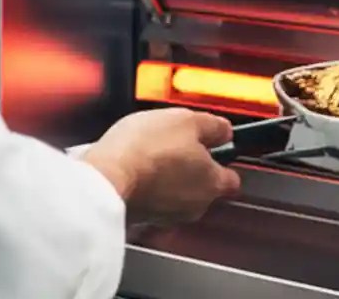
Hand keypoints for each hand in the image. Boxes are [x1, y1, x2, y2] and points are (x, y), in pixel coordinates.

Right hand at [82, 108, 241, 224]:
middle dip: (191, 167)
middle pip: (203, 186)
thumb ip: (213, 126)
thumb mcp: (186, 120)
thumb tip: (223, 130)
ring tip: (150, 154)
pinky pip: (151, 199)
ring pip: (175, 194)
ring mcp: (167, 215)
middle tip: (176, 144)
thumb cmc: (146, 151)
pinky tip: (135, 168)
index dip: (223, 159)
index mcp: (213, 183)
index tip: (215, 146)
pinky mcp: (142, 218)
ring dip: (166, 176)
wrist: (106, 176)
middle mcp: (195, 205)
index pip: (232, 178)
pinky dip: (146, 186)